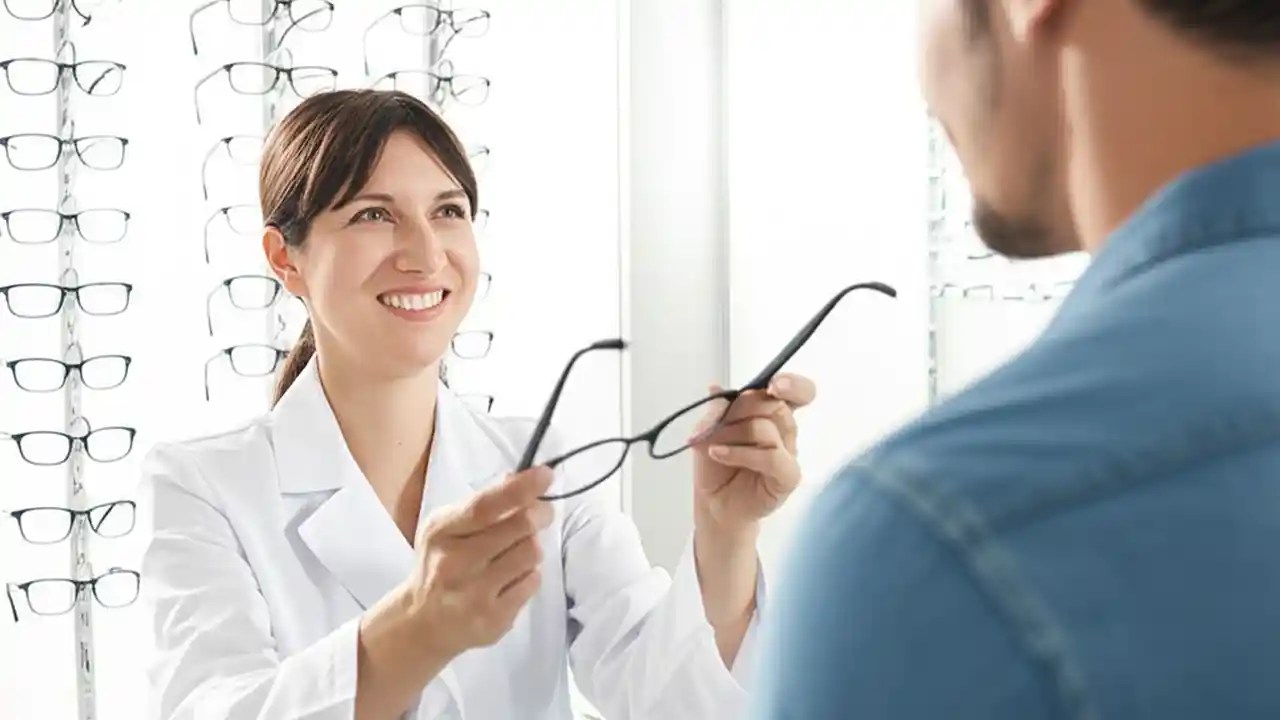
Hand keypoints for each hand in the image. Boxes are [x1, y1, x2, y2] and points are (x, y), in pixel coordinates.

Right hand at [399, 467, 553, 659]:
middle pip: (520, 526)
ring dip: (533, 547)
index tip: (546, 475)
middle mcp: (454, 562)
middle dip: (541, 513)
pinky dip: (530, 575)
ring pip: (532, 553)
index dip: (520, 488)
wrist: (422, 624)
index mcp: (441, 532)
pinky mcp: (494, 619)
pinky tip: (513, 578)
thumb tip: (520, 478)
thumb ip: (482, 504)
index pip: (485, 506)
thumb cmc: (441, 565)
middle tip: (543, 512)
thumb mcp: (447, 528)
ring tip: (518, 551)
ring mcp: (474, 593)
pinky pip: (533, 582)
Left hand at [690, 374, 815, 534]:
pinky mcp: (788, 476)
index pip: (798, 392)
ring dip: (733, 433)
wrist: (713, 502)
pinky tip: (718, 453)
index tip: (774, 385)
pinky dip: (740, 453)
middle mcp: (785, 431)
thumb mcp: (709, 430)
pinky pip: (770, 456)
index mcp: (772, 413)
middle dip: (741, 409)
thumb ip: (717, 410)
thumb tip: (715, 388)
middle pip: (776, 405)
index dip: (793, 384)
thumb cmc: (717, 464)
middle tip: (717, 422)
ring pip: (768, 428)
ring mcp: (789, 453)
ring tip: (712, 445)